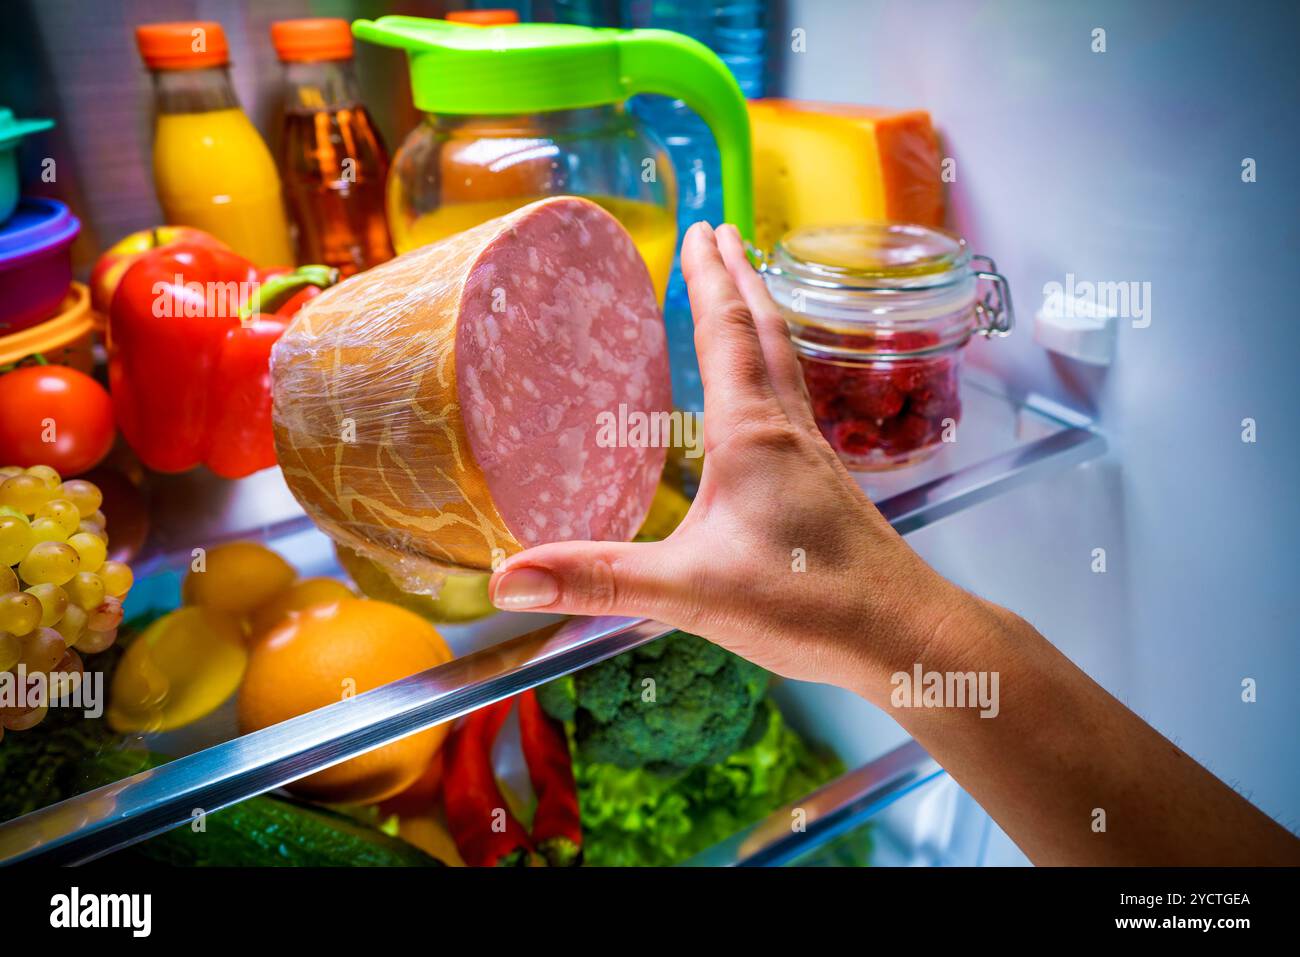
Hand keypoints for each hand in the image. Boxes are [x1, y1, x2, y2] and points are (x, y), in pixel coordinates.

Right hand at [488, 222, 976, 694]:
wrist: (905, 636)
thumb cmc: (812, 606)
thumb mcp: (690, 592)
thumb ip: (600, 580)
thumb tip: (510, 577)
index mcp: (752, 436)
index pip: (726, 334)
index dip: (707, 280)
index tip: (697, 230)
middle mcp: (788, 432)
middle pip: (764, 333)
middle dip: (739, 277)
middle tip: (723, 231)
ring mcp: (814, 456)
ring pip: (787, 363)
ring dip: (763, 315)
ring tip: (749, 286)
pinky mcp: (827, 484)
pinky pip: (796, 403)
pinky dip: (776, 370)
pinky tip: (770, 396)